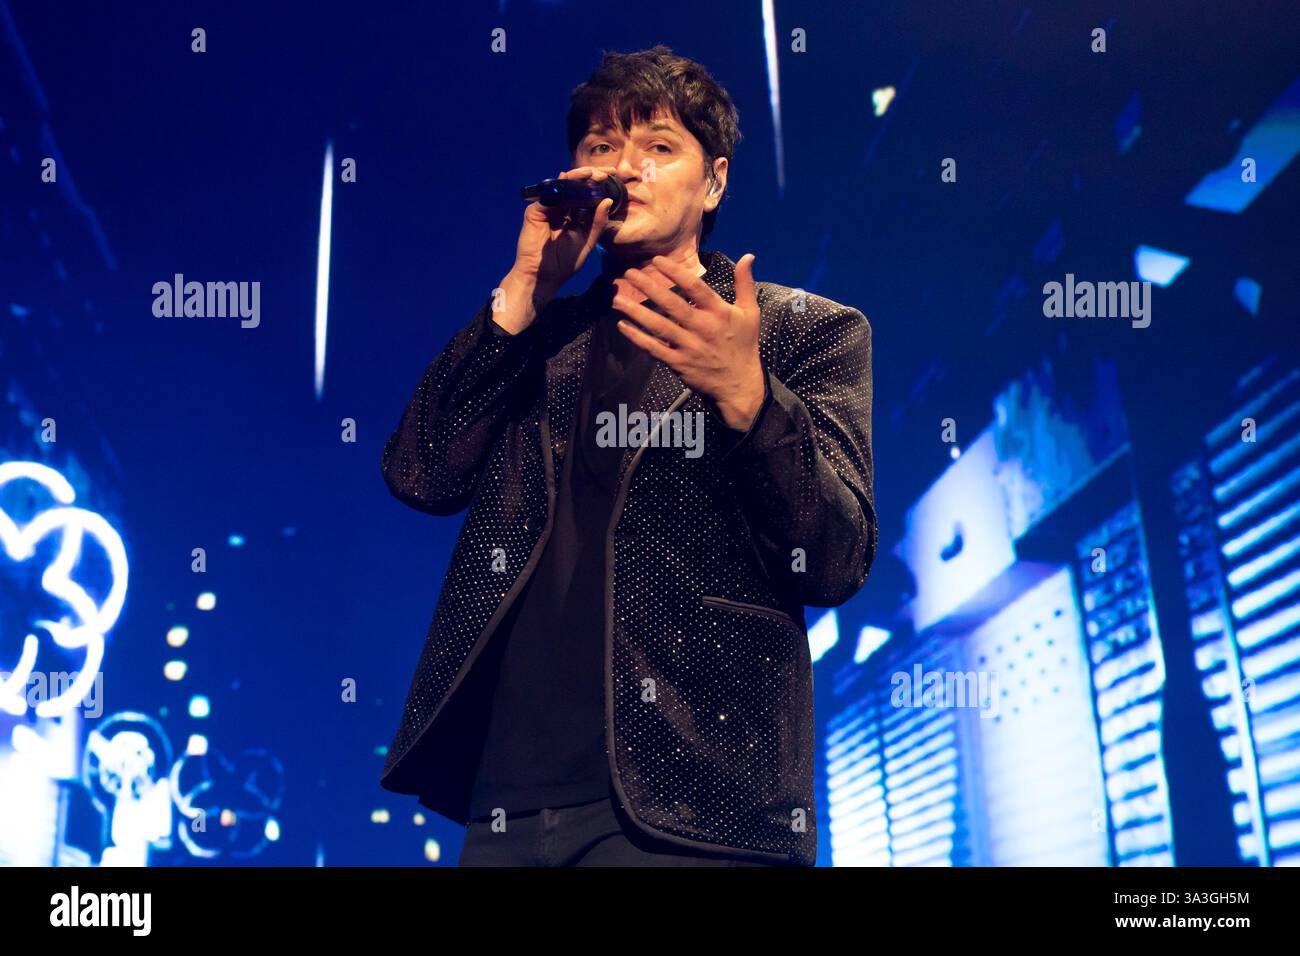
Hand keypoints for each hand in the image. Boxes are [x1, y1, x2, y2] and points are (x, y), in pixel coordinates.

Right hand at [512, 166, 617, 293]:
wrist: (543, 276)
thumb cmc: (564, 263)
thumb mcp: (588, 241)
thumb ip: (598, 222)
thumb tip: (608, 200)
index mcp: (574, 217)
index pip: (587, 196)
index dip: (599, 185)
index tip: (614, 176)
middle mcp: (561, 209)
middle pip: (576, 187)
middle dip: (591, 176)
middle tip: (605, 173)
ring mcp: (548, 208)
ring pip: (563, 186)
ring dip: (579, 177)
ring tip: (593, 173)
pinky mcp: (535, 210)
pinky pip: (550, 194)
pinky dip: (562, 186)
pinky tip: (574, 182)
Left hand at [612, 253, 765, 430]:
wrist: (739, 384)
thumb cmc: (743, 345)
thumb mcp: (750, 312)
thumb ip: (744, 283)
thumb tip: (748, 256)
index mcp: (719, 312)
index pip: (695, 287)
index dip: (675, 272)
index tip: (656, 260)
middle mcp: (703, 328)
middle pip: (672, 304)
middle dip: (649, 287)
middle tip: (629, 273)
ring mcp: (689, 347)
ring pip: (659, 326)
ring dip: (636, 312)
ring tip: (617, 299)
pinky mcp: (679, 364)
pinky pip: (654, 349)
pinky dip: (637, 338)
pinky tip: (623, 326)